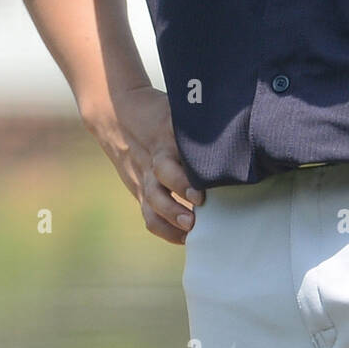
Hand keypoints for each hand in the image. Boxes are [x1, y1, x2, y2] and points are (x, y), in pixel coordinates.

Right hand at [89, 84, 203, 244]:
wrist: (116, 117)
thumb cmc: (156, 111)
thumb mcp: (174, 109)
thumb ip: (197, 121)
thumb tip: (232, 127)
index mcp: (162, 138)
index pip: (173, 155)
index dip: (185, 174)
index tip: (201, 189)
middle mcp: (152, 161)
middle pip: (161, 181)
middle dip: (179, 196)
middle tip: (199, 206)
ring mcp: (144, 178)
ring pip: (152, 203)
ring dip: (171, 218)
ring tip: (190, 228)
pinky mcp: (139, 190)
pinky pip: (148, 214)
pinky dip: (165, 229)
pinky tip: (183, 237)